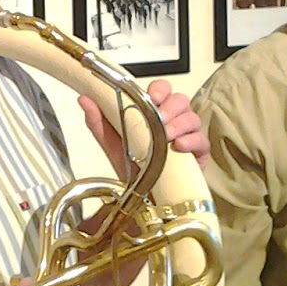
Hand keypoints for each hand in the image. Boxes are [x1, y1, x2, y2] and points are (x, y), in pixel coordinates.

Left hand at [80, 78, 207, 173]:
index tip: (151, 96)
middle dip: (169, 108)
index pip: (163, 89)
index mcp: (154, 112)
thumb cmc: (131, 165)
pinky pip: (202, 141)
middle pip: (181, 100)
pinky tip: (178, 147)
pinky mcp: (198, 154)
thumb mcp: (110, 142)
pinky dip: (191, 141)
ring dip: (179, 125)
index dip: (159, 89)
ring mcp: (187, 136)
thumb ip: (98, 120)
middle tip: (158, 119)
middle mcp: (173, 120)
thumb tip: (84, 99)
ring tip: (166, 137)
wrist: (142, 196)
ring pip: (193, 118)